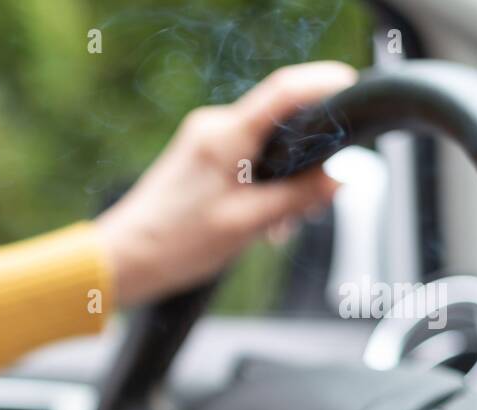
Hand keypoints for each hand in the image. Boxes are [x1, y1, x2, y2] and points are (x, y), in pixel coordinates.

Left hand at [96, 61, 357, 308]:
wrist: (124, 259)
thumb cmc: (174, 244)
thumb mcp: (247, 224)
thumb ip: (297, 198)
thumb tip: (338, 179)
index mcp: (225, 135)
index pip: (285, 90)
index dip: (324, 84)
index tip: (353, 89)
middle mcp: (214, 127)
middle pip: (280, 124)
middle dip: (304, 162)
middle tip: (312, 205)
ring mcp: (204, 141)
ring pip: (265, 147)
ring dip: (281, 184)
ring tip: (276, 228)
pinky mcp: (199, 158)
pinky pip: (245, 161)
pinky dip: (260, 187)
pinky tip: (260, 223)